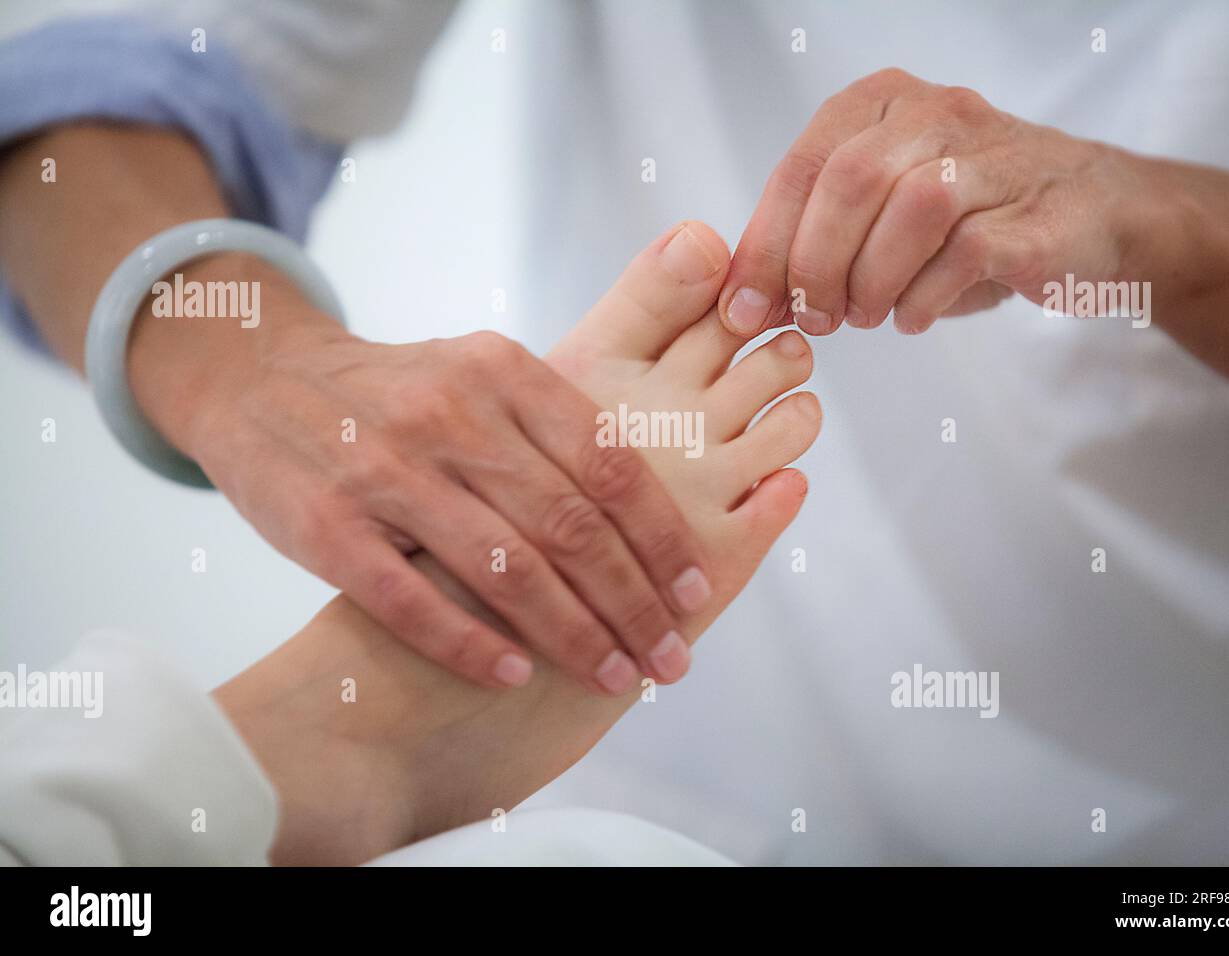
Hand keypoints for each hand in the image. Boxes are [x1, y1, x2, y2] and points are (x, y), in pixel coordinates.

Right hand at [215, 221, 814, 864]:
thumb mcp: (480, 373)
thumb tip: (655, 516)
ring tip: (613, 677)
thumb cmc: (397, 390)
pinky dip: (470, 645)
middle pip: (569, 526)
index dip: (663, 537)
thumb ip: (556, 429)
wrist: (259, 375)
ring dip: (572, 635)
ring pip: (503, 568)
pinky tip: (516, 676)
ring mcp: (382, 469)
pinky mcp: (323, 523)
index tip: (696, 592)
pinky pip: (410, 600)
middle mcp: (449, 414)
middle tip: (670, 657)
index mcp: (502, 372)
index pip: (609, 464)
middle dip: (634, 603)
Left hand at [719, 67, 1158, 336]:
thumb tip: (746, 295)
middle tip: (812, 319)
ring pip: (909, 208)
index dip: (765, 244)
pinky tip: (915, 317)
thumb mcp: (885, 207)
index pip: (803, 165)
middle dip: (814, 264)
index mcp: (884, 102)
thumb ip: (818, 232)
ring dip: (871, 280)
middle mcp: (938, 113)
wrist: (1100, 215)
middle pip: (850, 181)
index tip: (743, 309)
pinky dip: (924, 297)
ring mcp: (993, 157)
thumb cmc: (973, 216)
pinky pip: (966, 251)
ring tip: (866, 316)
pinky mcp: (1035, 213)